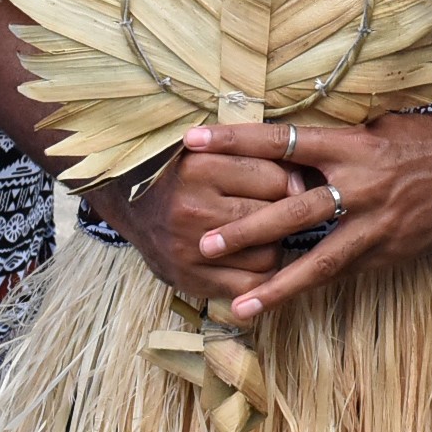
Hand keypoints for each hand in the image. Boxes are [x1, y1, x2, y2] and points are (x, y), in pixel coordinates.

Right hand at [85, 148, 306, 303]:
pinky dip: (258, 274)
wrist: (128, 199)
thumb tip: (304, 181)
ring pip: (266, 254)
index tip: (288, 185)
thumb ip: (254, 155)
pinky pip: (247, 284)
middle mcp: (193, 207)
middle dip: (283, 215)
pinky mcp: (188, 277)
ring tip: (261, 234)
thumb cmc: (182, 168)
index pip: (275, 178)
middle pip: (273, 217)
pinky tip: (251, 259)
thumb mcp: (211, 147)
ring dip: (272, 246)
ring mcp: (189, 247)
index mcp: (201, 166)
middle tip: (278, 211)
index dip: (289, 182)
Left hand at [184, 109, 431, 320]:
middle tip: (201, 242)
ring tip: (239, 302)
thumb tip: (280, 148)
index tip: (192, 140)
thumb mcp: (370, 130)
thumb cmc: (417, 139)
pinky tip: (284, 302)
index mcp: (347, 145)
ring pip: (317, 258)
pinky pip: (344, 271)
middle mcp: (358, 184)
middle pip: (290, 208)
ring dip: (275, 282)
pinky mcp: (389, 251)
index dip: (234, 139)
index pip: (279, 139)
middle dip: (244, 228)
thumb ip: (328, 147)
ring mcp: (374, 224)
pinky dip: (313, 286)